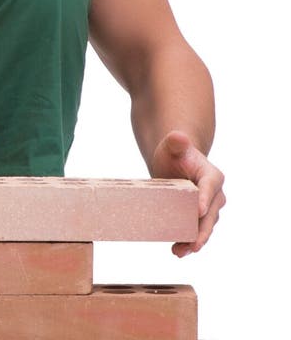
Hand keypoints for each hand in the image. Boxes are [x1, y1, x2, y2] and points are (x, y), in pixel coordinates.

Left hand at [151, 130, 224, 256]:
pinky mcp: (197, 218)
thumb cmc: (174, 153)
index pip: (210, 188)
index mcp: (212, 176)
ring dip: (194, 241)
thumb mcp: (173, 145)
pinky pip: (195, 232)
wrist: (173, 163)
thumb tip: (179, 137)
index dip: (205, 200)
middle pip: (211, 215)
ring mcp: (208, 209)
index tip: (199, 212)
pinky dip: (187, 242)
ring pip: (204, 227)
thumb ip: (176, 141)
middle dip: (203, 230)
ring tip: (180, 251)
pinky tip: (177, 250)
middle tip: (194, 244)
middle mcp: (215, 195)